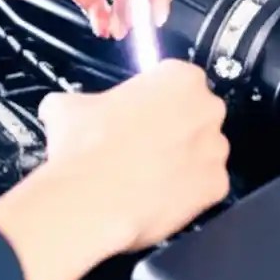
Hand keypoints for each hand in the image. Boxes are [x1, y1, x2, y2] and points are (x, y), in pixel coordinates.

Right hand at [0, 60, 227, 279]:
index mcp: (180, 78)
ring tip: (149, 175)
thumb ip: (81, 101)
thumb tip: (61, 108)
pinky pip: (206, 187)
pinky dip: (188, 192)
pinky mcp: (217, 187)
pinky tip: (158, 196)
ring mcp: (216, 149)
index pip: (177, 81)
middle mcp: (207, 109)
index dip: (156, 100)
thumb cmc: (83, 148)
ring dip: (184, 161)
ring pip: (204, 152)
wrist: (89, 201)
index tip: (141, 114)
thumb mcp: (68, 107)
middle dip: (176, 128)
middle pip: (197, 115)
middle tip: (144, 145)